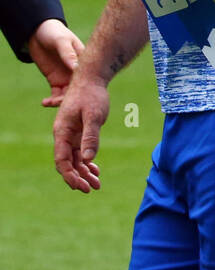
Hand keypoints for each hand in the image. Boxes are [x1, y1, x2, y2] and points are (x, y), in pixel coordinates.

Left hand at [27, 18, 84, 107]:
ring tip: (50, 103)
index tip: (80, 96)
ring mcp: (66, 77)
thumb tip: (76, 67)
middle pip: (79, 90)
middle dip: (72, 99)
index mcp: (83, 61)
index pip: (87, 77)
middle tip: (61, 103)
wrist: (38, 33)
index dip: (85, 88)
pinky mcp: (55, 81)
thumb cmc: (54, 32)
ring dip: (61, 102)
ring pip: (67, 95)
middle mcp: (76, 72)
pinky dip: (51, 100)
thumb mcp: (61, 41)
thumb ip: (68, 54)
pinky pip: (56, 94)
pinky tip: (45, 102)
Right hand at [52, 72, 107, 192]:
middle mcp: (64, 136)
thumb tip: (87, 159)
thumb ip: (91, 136)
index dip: (70, 176)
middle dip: (78, 178)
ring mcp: (71, 135)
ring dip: (84, 173)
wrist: (92, 79)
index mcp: (62, 132)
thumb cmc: (92, 95)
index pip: (62, 160)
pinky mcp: (80, 133)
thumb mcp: (94, 115)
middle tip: (91, 189)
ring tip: (96, 185)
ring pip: (75, 160)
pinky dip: (87, 162)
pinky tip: (96, 171)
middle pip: (67, 163)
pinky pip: (81, 152)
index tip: (81, 187)